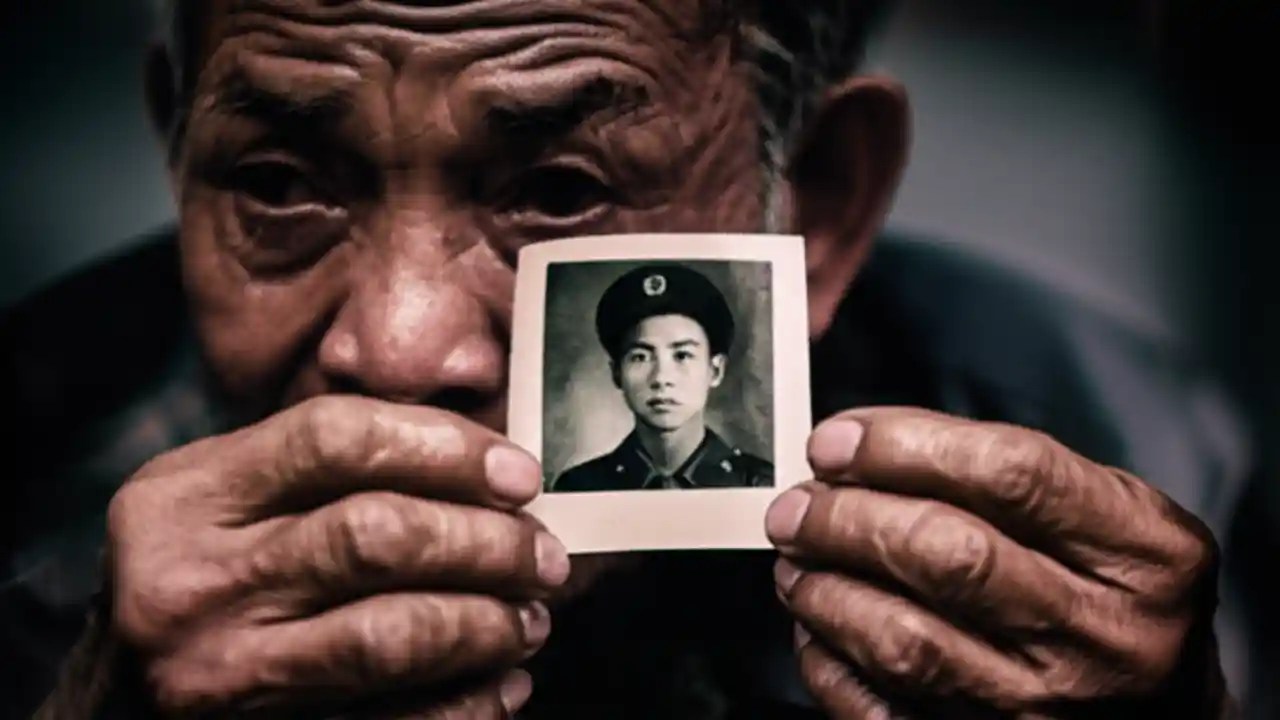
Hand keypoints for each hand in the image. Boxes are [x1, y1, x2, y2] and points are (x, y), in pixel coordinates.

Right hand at [106, 396, 570, 716]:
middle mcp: (192, 582)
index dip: (446, 449)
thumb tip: (481, 464)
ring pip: (391, 634)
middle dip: (486, 543)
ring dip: (486, 622)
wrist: (108, 713)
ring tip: (529, 616)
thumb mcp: (217, 507)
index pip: (336, 438)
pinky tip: (500, 683)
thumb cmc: (191, 587)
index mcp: (185, 498)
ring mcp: (218, 674)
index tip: (520, 474)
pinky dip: (465, 704)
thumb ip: (317, 474)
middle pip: (377, 535)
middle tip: (544, 555)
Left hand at [766, 407, 1223, 718]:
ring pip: (906, 640)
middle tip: (799, 504)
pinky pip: (883, 710)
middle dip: (848, 519)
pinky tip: (818, 628)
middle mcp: (1102, 637)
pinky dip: (829, 663)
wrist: (1164, 713)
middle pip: (950, 556)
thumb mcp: (1113, 515)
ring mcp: (1044, 708)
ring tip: (798, 560)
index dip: (904, 446)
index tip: (836, 440)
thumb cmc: (1118, 597)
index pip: (1012, 475)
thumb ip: (1007, 473)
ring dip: (827, 590)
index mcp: (1143, 555)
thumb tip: (862, 448)